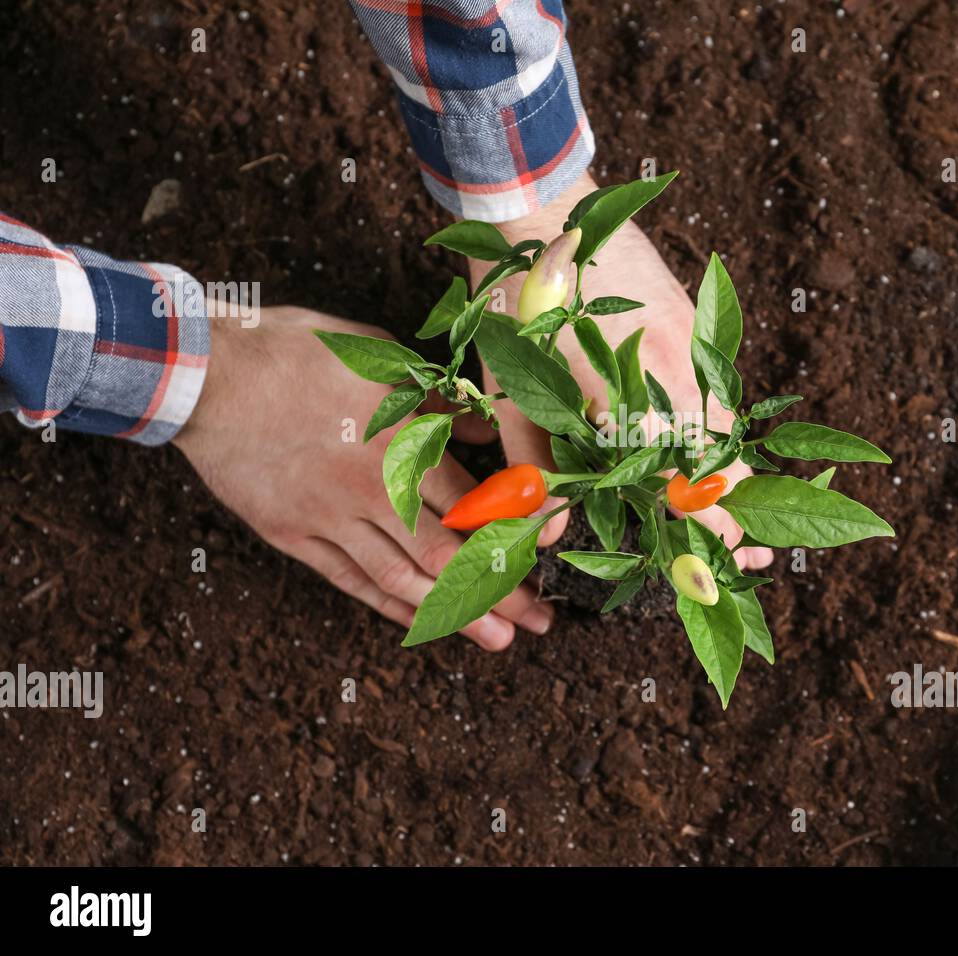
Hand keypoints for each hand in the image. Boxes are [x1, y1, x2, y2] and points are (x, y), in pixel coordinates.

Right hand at [173, 304, 553, 650]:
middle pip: (448, 555)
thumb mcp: (381, 357)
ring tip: (496, 639)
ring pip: (402, 578)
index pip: (476, 506)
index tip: (547, 562)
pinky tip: (421, 621)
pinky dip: (391, 604)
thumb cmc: (297, 351)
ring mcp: (329, 519)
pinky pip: (350, 580)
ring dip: (453, 614)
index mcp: (401, 444)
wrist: (205, 374)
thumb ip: (438, 403)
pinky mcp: (292, 535)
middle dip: (500, 594)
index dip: (515, 539)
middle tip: (539, 622)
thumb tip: (486, 430)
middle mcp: (372, 491)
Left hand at [468, 172, 773, 570]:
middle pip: (726, 461)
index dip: (709, 530)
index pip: (686, 485)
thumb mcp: (511, 397)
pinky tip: (710, 442)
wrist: (542, 213)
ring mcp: (693, 345)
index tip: (725, 564)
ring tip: (734, 508)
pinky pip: (721, 384)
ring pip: (728, 423)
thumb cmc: (516, 310)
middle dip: (739, 512)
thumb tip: (547, 534)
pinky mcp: (696, 319)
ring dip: (732, 469)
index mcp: (627, 404)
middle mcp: (675, 379)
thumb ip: (532, 471)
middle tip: (750, 555)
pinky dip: (720, 421)